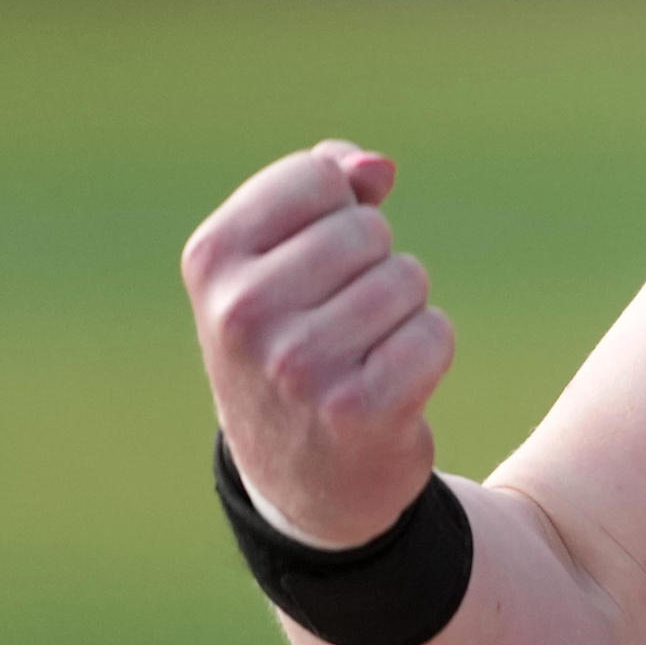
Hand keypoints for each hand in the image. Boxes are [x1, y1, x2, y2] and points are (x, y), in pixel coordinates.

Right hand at [183, 141, 455, 545]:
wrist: (301, 477)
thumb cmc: (293, 343)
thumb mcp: (278, 261)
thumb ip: (327, 190)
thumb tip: (376, 167)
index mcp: (210, 259)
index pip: (316, 177)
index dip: (339, 210)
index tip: (314, 261)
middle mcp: (242, 312)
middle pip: (368, 228)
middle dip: (373, 264)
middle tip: (341, 319)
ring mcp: (298, 365)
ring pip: (407, 278)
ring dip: (402, 310)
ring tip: (361, 352)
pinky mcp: (358, 408)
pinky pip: (435, 333)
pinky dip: (427, 352)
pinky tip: (390, 385)